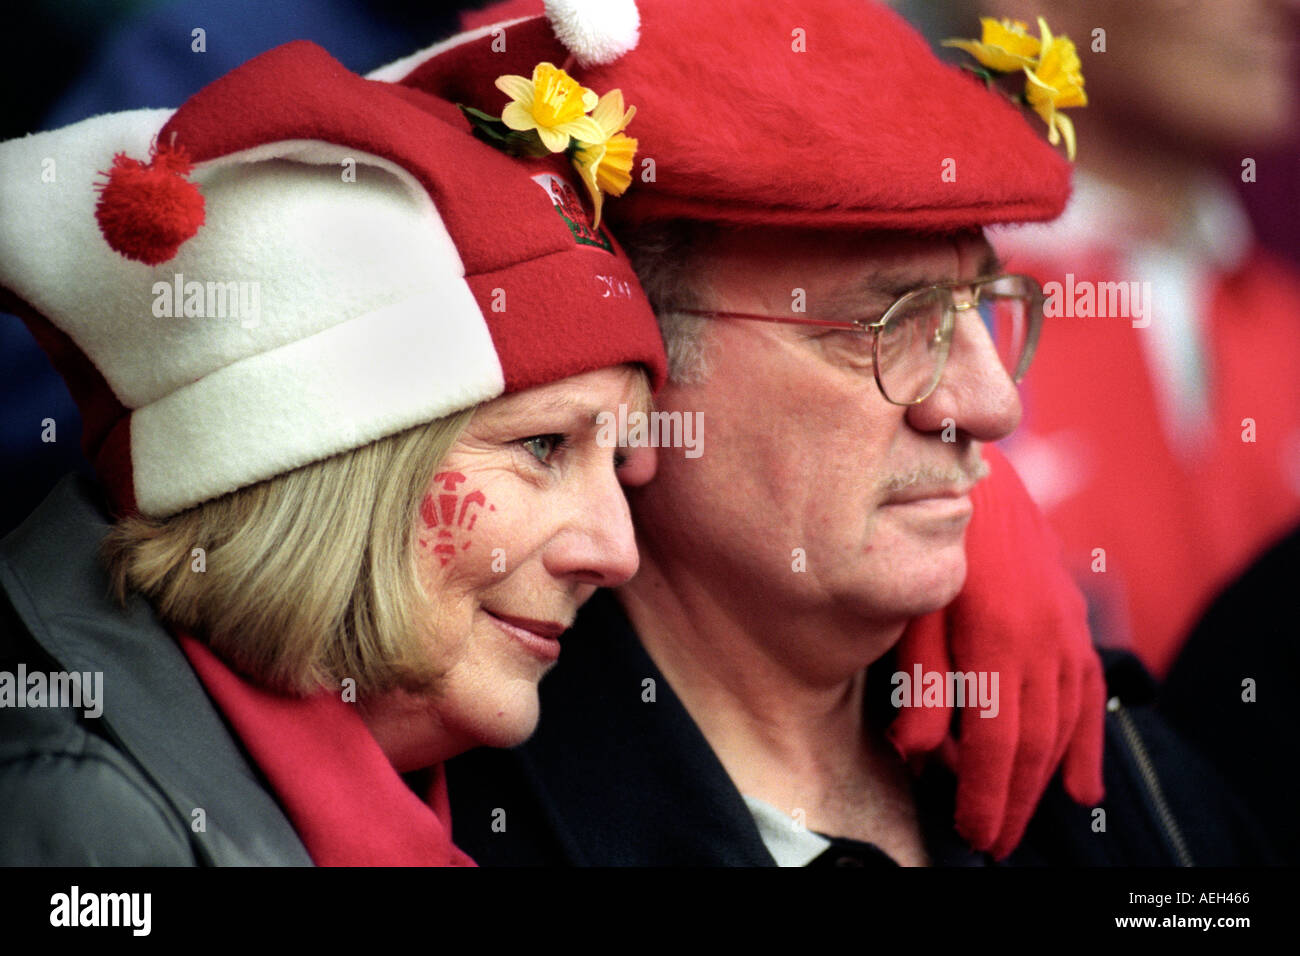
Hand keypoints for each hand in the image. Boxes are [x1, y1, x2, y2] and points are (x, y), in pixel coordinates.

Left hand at [887, 444, 1104, 858]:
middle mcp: (1044, 639)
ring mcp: (1065, 630)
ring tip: (1022, 823)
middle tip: (992, 843)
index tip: (971, 832)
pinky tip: (1080, 787)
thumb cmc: (929, 540)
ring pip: (1064, 725)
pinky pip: (1089, 693)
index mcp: (1000, 637)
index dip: (984, 794)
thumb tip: (914, 752)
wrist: (976, 473)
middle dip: (1011, 802)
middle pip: (1033, 744)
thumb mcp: (910, 605)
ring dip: (1043, 782)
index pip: (995, 741)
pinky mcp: (1071, 621)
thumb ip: (919, 679)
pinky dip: (1086, 743)